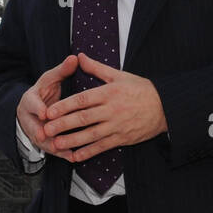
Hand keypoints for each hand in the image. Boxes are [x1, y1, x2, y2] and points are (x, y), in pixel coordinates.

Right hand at [17, 55, 78, 158]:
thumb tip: (74, 58)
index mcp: (29, 100)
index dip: (37, 109)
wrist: (34, 108)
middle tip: (48, 137)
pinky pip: (50, 149)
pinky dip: (60, 154)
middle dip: (40, 132)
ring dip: (52, 146)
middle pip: (32, 126)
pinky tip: (73, 157)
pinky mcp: (42, 142)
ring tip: (64, 149)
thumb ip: (62, 71)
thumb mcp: (50, 79)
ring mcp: (33, 131)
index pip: (31, 104)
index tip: (44, 113)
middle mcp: (28, 117)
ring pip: (41, 141)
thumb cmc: (44, 92)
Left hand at [42, 52, 166, 160]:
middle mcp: (111, 110)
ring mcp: (117, 125)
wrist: (166, 106)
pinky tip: (76, 156)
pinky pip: (102, 146)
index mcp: (109, 93)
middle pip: (82, 118)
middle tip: (46, 129)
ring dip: (71, 141)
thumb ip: (97, 68)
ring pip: (90, 135)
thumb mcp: (120, 75)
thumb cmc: (142, 89)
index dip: (64, 106)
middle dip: (62, 125)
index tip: (49, 111)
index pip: (82, 100)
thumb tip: (79, 56)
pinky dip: (88, 152)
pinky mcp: (122, 137)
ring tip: (56, 144)